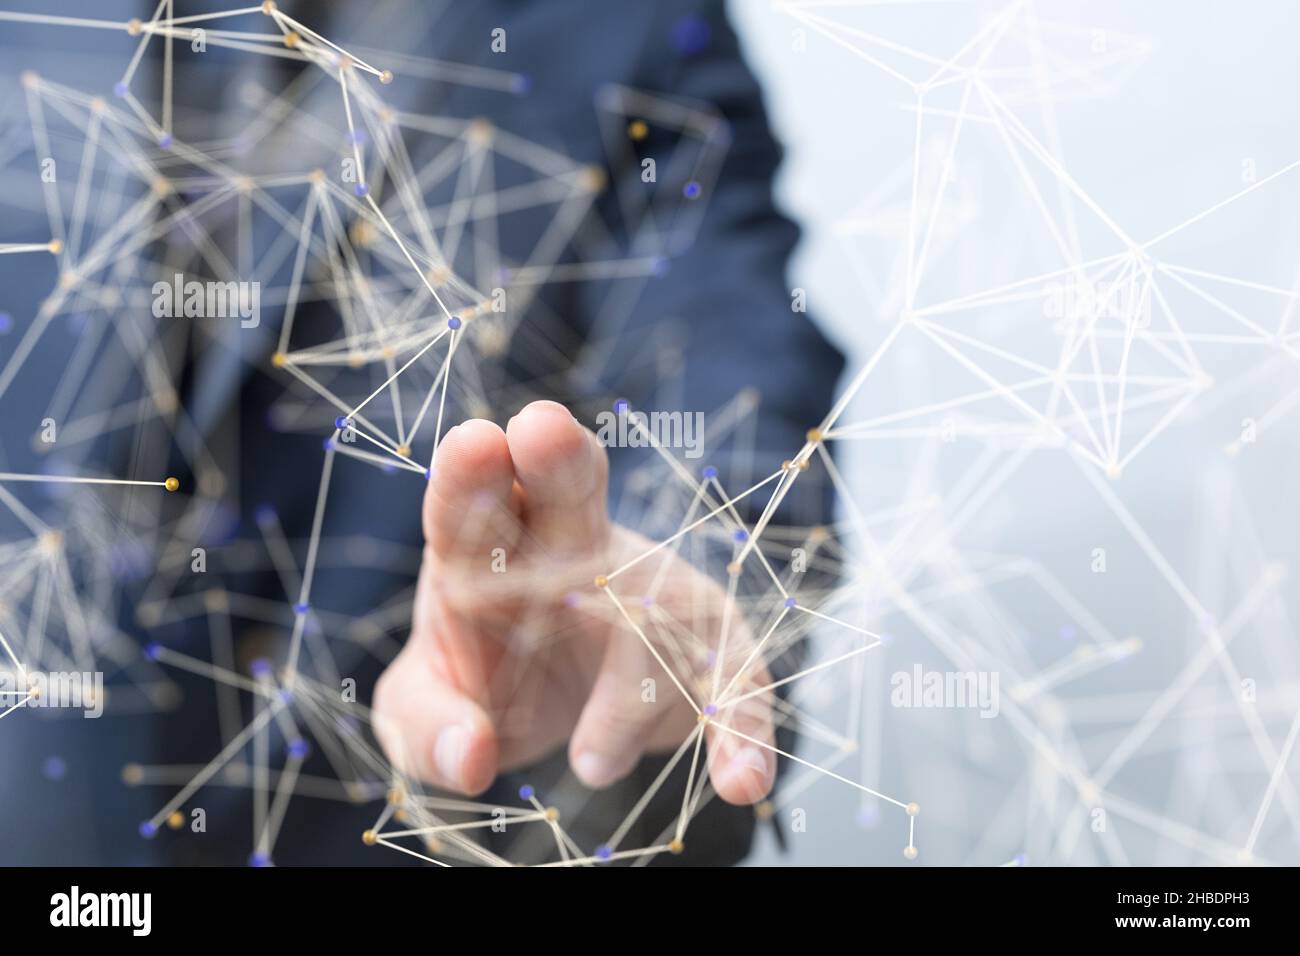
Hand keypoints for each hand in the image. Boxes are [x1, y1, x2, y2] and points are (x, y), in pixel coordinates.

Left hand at [373, 400, 776, 805]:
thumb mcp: (428, 711)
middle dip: (556, 459)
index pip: (471, 501)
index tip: (471, 445)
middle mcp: (574, 545)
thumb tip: (470, 756)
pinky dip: (744, 731)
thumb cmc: (492, 682)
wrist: (579, 712)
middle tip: (542, 432)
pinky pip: (737, 684)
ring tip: (590, 763)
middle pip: (567, 488)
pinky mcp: (712, 648)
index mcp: (489, 547)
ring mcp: (652, 589)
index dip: (468, 474)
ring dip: (621, 697)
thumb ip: (426, 729)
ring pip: (649, 617)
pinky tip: (744, 780)